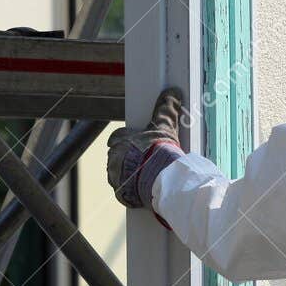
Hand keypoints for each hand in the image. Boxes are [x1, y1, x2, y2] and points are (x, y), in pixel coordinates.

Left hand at [107, 87, 185, 208]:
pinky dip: (131, 189)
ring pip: (119, 173)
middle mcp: (113, 158)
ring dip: (129, 173)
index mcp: (120, 140)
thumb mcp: (165, 127)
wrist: (162, 179)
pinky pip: (123, 190)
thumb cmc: (160, 151)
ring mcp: (115, 177)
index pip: (117, 137)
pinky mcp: (120, 193)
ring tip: (146, 175)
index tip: (137, 142)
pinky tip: (143, 188)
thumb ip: (167, 110)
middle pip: (118, 156)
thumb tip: (173, 92)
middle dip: (129, 157)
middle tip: (145, 160)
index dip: (127, 139)